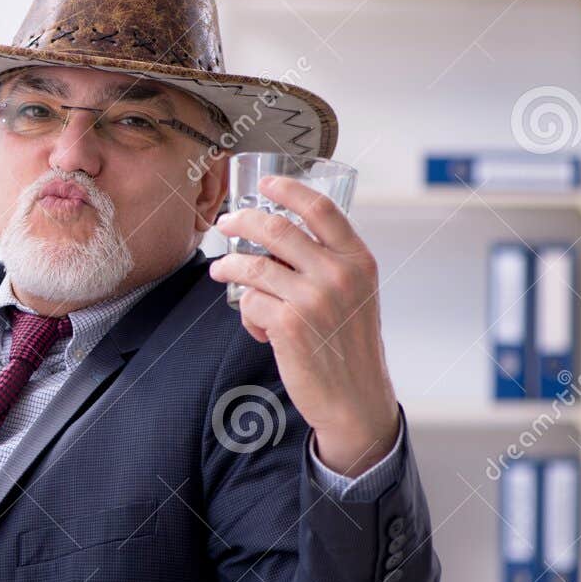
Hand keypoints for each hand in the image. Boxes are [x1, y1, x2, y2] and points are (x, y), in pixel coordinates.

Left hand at [207, 175, 399, 476]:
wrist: (355, 398)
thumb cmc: (349, 344)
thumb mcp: (355, 295)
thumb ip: (327, 263)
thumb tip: (276, 236)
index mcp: (358, 261)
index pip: (321, 209)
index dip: (289, 189)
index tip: (265, 183)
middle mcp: (339, 274)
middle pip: (276, 228)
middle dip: (242, 220)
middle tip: (226, 223)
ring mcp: (313, 299)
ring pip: (252, 265)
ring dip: (229, 267)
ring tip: (222, 272)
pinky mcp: (288, 324)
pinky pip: (248, 302)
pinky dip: (246, 312)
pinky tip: (258, 328)